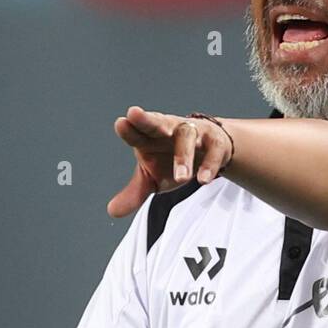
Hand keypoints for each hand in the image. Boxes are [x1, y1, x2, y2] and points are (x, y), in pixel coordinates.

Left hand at [108, 106, 234, 217]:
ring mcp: (194, 133)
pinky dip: (209, 164)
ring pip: (186, 137)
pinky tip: (203, 179)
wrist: (209, 152)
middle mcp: (170, 130)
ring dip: (183, 156)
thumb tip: (113, 212)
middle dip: (146, 119)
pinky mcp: (215, 142)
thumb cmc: (172, 160)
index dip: (129, 128)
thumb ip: (134, 193)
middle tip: (134, 115)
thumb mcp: (152, 178)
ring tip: (181, 177)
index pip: (137, 131)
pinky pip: (213, 150)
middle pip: (158, 122)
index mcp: (150, 137)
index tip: (121, 123)